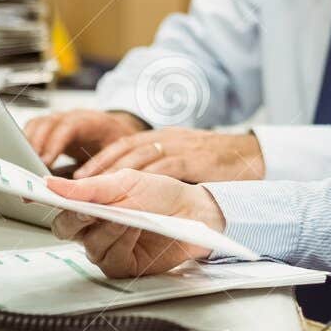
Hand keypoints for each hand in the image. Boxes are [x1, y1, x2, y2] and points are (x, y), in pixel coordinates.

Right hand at [24, 109, 146, 167]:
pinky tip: (23, 158)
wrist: (118, 129)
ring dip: (27, 143)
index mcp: (90, 122)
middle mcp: (73, 117)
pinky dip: (27, 142)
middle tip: (27, 166)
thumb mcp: (117, 153)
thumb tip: (84, 186)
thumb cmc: (117, 142)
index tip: (45, 162)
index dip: (55, 145)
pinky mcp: (53, 128)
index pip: (68, 128)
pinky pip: (34, 129)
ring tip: (22, 164)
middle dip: (35, 145)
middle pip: (48, 123)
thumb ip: (101, 166)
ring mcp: (61, 120)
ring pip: (38, 124)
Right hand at [47, 170, 226, 276]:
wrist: (194, 213)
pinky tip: (134, 230)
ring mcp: (107, 249)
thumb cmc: (162, 195)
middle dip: (75, 219)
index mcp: (90, 204)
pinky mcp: (122, 266)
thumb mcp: (125, 182)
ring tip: (127, 217)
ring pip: (88, 245)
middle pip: (65, 229)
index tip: (30, 195)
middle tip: (90, 210)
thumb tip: (52, 184)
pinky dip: (121, 243)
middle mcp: (93, 228)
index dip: (41, 200)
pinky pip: (110, 259)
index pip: (58, 205)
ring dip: (106, 229)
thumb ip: (89, 187)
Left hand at [74, 127, 264, 181]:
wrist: (252, 157)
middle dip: (100, 167)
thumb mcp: (183, 162)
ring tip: (95, 191)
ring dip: (114, 173)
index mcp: (164, 137)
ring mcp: (180, 146)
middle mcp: (169, 137)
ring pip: (139, 155)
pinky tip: (130, 192)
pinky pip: (162, 167)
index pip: (125, 145)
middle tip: (78, 186)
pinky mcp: (193, 158)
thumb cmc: (217, 164)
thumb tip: (128, 189)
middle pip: (126, 149)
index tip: (80, 177)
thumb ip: (159, 170)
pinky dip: (143, 180)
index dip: (101, 160)